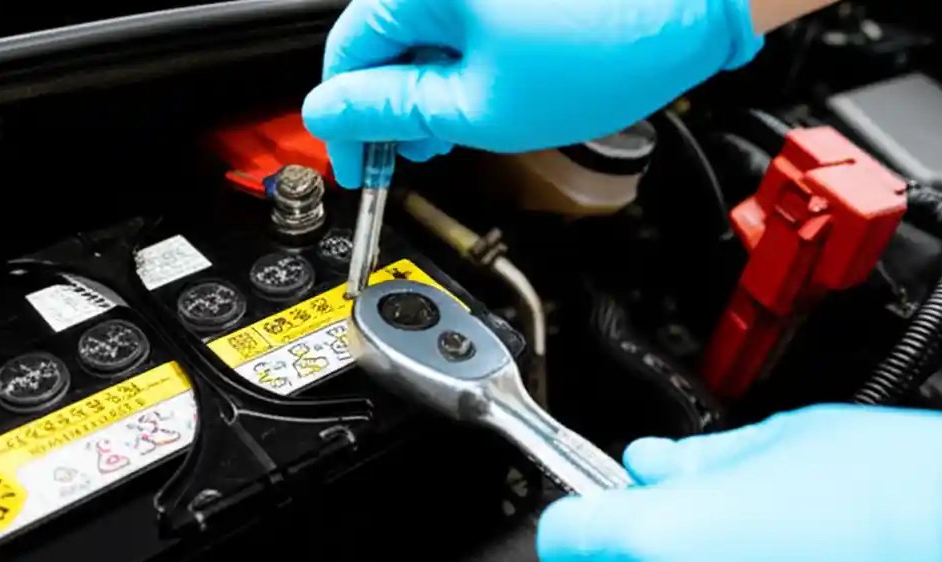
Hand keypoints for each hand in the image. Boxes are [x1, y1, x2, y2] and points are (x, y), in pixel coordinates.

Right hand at [302, 0, 763, 187]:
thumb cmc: (611, 40)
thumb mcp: (482, 104)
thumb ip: (394, 111)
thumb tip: (331, 116)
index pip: (343, 54)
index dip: (344, 121)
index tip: (356, 164)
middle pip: (381, 40)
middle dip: (389, 104)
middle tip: (410, 155)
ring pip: (423, 32)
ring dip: (427, 85)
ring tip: (454, 129)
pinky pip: (461, 17)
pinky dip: (461, 59)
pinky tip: (483, 93)